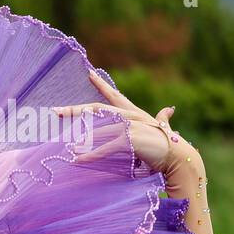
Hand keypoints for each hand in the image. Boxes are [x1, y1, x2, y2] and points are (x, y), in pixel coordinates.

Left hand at [52, 70, 192, 174]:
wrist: (178, 156)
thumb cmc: (167, 144)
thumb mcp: (160, 128)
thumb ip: (163, 118)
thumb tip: (169, 109)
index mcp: (133, 113)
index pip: (114, 95)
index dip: (101, 84)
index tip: (89, 73)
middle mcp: (129, 116)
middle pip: (96, 110)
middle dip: (74, 110)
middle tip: (55, 111)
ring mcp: (129, 127)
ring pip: (97, 131)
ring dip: (80, 140)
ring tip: (66, 146)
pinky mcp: (129, 140)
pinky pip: (104, 149)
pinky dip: (91, 156)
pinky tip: (79, 159)